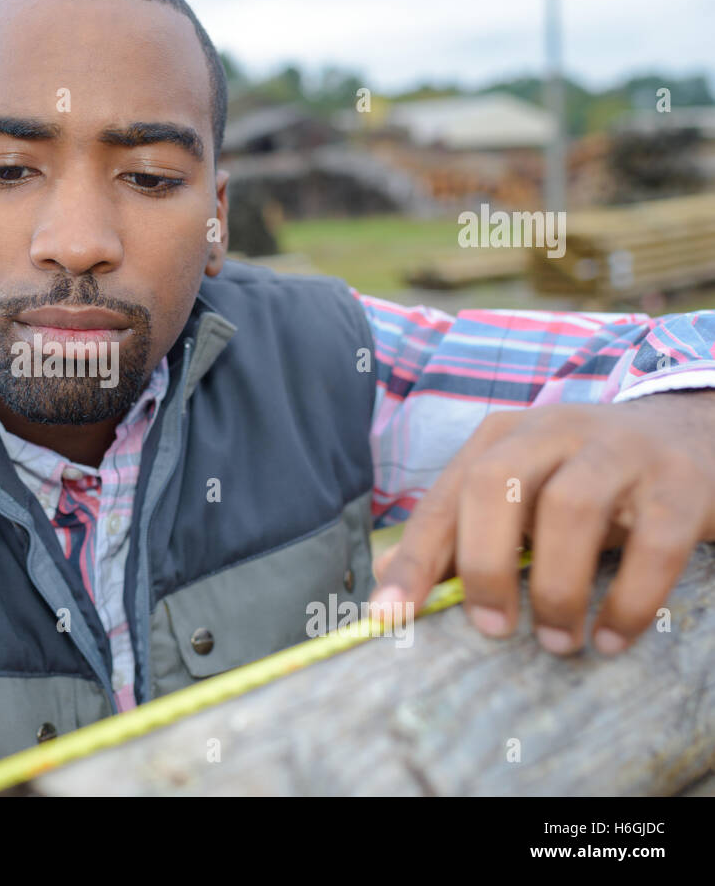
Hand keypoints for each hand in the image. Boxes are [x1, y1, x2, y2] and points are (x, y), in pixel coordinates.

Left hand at [370, 391, 714, 655]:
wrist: (692, 434)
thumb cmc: (583, 478)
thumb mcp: (519, 495)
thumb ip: (458, 535)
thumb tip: (385, 588)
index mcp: (503, 436)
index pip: (445, 496)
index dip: (414, 557)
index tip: (390, 615)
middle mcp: (555, 429)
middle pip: (496, 482)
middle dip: (483, 562)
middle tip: (490, 628)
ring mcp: (621, 451)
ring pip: (571, 508)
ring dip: (555, 586)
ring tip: (554, 640)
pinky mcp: (681, 484)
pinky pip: (653, 544)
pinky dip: (628, 600)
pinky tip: (609, 637)